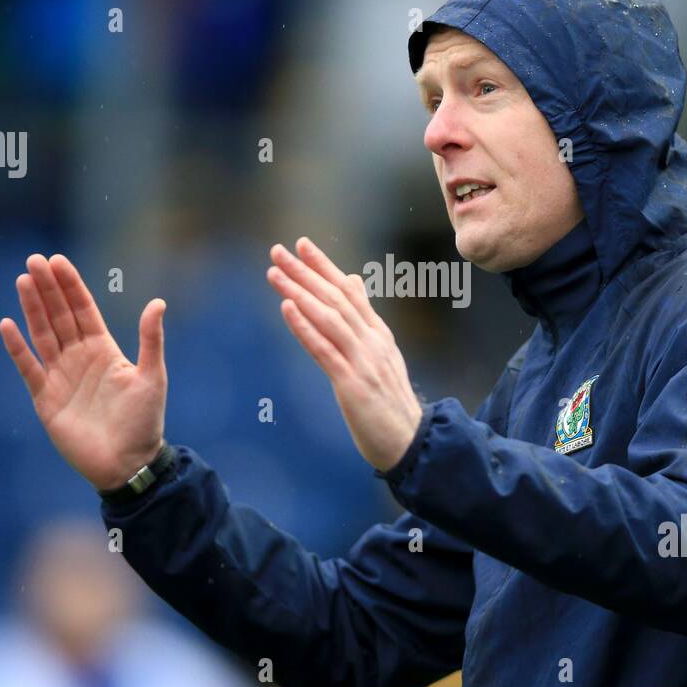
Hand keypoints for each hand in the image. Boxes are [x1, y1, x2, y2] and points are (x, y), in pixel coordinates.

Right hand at [0, 253, 166, 489]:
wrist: (127, 463)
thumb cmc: (144, 422)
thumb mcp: (153, 377)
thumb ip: (150, 339)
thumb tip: (158, 301)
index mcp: (105, 350)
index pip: (83, 310)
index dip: (71, 286)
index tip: (58, 261)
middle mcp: (80, 359)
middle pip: (59, 316)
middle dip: (48, 289)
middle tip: (34, 260)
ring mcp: (61, 377)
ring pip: (42, 335)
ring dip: (32, 308)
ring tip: (22, 280)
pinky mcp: (45, 398)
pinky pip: (28, 368)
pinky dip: (18, 348)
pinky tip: (7, 324)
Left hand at [267, 237, 423, 472]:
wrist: (413, 442)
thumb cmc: (391, 403)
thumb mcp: (382, 356)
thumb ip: (365, 320)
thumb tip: (353, 282)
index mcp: (378, 334)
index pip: (349, 290)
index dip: (324, 266)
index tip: (302, 244)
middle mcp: (372, 341)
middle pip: (335, 297)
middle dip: (305, 272)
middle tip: (278, 250)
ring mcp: (363, 361)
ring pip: (328, 317)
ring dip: (299, 292)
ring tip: (274, 273)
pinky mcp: (352, 384)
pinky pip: (325, 350)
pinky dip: (305, 327)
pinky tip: (286, 309)